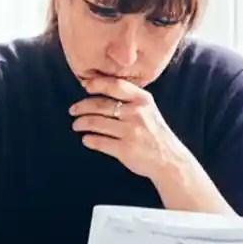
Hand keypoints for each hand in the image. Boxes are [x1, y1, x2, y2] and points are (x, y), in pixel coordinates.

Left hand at [70, 76, 191, 180]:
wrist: (169, 159)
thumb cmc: (155, 133)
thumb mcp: (148, 110)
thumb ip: (130, 99)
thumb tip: (101, 89)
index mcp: (142, 100)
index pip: (115, 85)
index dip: (97, 83)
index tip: (85, 85)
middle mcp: (136, 113)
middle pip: (100, 105)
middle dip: (82, 107)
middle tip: (73, 110)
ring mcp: (130, 132)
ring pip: (95, 123)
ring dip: (81, 123)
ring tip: (76, 125)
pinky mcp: (124, 149)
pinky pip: (99, 142)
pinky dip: (89, 140)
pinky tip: (86, 139)